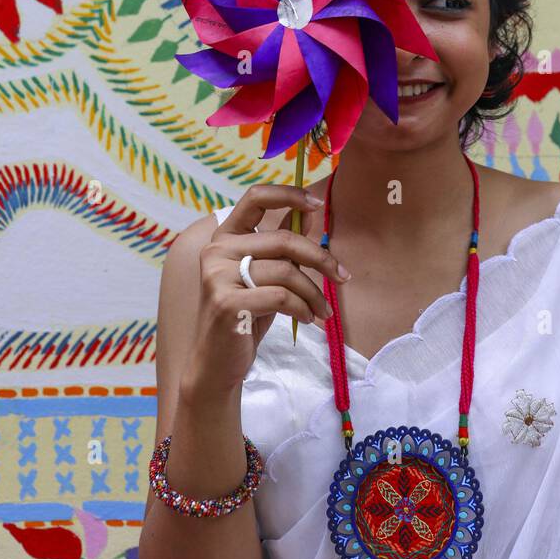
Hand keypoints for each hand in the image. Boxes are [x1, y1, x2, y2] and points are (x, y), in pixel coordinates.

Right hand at [182, 183, 351, 395]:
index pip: (256, 197)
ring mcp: (218, 276)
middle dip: (320, 258)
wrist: (217, 363)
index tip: (317, 204)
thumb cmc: (246, 313)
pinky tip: (308, 318)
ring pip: (286, 271)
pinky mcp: (227, 303)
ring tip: (322, 309)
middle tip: (342, 276)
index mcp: (225, 237)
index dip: (289, 195)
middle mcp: (217, 250)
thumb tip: (310, 211)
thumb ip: (282, 245)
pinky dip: (303, 307)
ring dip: (314, 292)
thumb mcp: (266, 274)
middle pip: (283, 240)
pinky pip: (281, 296)